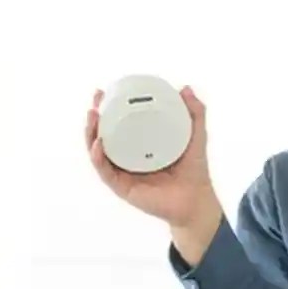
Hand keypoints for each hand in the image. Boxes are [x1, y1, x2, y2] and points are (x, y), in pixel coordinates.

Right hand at [85, 85, 221, 244]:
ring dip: (91, 134)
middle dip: (95, 118)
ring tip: (92, 117)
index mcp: (140, 146)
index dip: (109, 108)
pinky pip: (106, 172)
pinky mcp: (122, 188)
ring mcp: (123, 173)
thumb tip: (185, 88)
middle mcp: (128, 158)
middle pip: (103, 136)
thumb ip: (194, 113)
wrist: (196, 200)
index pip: (119, 124)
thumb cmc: (194, 170)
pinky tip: (97, 144)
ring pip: (99, 153)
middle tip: (96, 101)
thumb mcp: (195, 135)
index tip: (105, 93)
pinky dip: (98, 158)